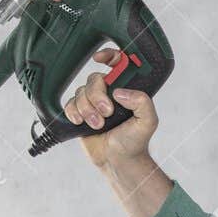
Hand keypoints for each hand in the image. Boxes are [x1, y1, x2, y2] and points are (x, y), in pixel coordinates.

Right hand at [66, 47, 158, 171]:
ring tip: (98, 125)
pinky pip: (70, 103)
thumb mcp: (147, 122)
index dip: (109, 56)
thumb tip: (119, 92)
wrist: (118, 160)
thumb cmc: (135, 141)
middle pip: (94, 79)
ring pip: (81, 92)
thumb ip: (142, 103)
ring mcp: (93, 102)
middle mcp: (109, 93)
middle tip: (107, 113)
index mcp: (126, 90)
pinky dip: (74, 112)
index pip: (117, 64)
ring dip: (88, 109)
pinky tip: (81, 122)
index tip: (100, 58)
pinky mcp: (80, 112)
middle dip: (97, 96)